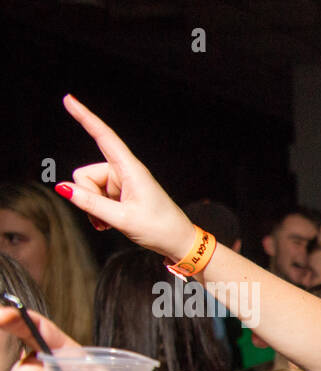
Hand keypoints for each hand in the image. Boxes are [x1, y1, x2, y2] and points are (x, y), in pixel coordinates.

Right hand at [54, 95, 195, 261]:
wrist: (177, 242)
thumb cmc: (159, 228)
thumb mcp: (123, 219)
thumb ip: (91, 203)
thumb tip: (63, 188)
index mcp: (130, 169)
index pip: (104, 137)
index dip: (85, 117)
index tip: (69, 100)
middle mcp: (124, 171)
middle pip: (85, 175)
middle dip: (87, 196)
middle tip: (105, 218)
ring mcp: (121, 182)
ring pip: (88, 187)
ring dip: (92, 207)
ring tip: (108, 223)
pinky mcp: (120, 193)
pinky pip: (95, 197)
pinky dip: (97, 211)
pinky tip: (106, 224)